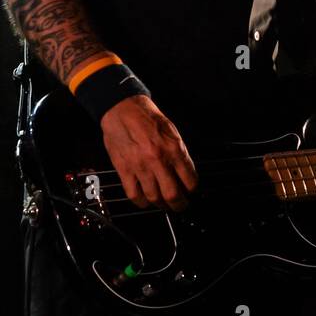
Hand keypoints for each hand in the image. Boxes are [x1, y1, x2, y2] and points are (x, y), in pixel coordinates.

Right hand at [100, 94, 198, 210]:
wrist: (123, 109)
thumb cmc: (147, 118)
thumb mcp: (172, 132)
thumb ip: (179, 153)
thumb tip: (184, 173)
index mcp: (174, 149)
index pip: (190, 180)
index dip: (191, 189)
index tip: (190, 191)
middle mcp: (159, 160)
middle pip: (173, 195)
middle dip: (179, 205)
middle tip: (180, 206)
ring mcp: (140, 166)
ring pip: (154, 198)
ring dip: (160, 205)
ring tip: (162, 204)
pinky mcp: (124, 169)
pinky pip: (134, 195)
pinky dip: (141, 202)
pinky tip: (145, 201)